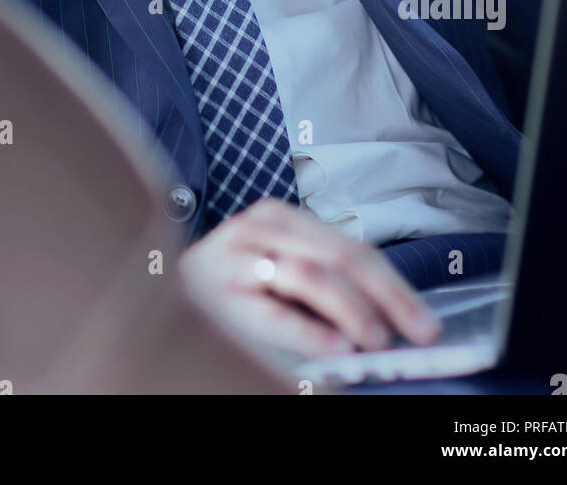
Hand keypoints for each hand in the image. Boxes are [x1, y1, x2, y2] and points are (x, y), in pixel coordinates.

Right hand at [178, 198, 440, 359]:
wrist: (140, 291)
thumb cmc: (223, 292)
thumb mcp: (273, 272)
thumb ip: (320, 283)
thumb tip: (388, 319)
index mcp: (278, 218)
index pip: (350, 247)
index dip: (394, 284)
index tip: (426, 321)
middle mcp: (256, 227)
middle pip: (337, 254)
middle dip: (387, 295)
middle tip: (419, 331)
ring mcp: (234, 256)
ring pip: (308, 272)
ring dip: (351, 309)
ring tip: (378, 340)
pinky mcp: (214, 291)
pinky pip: (271, 310)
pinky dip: (308, 329)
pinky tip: (335, 347)